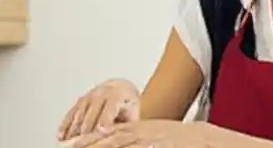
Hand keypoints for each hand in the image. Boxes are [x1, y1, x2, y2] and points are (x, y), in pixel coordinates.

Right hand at [57, 79, 140, 141]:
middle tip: (85, 143)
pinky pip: (69, 115)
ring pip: (79, 116)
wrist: (119, 88)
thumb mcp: (133, 112)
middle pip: (91, 115)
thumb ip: (127, 123)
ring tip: (72, 144)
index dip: (105, 121)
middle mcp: (100, 94)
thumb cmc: (127, 104)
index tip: (102, 131)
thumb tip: (123, 136)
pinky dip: (64, 127)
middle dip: (87, 130)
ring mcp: (87, 97)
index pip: (109, 109)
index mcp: (116, 95)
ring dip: (74, 131)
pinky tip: (61, 137)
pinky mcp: (78, 103)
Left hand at [71, 120, 212, 147]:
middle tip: (71, 146)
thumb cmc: (178, 139)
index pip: (109, 131)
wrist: (201, 137)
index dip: (90, 137)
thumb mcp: (154, 135)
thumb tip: (117, 140)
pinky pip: (137, 147)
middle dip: (89, 143)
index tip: (72, 143)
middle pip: (110, 136)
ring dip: (101, 146)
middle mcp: (141, 131)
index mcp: (139, 127)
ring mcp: (148, 139)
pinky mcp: (156, 145)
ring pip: (119, 143)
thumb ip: (135, 139)